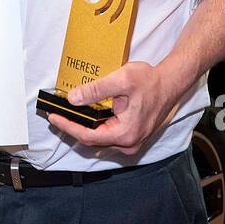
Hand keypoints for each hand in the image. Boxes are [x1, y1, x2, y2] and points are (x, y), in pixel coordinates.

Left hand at [46, 61, 178, 155]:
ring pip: (99, 138)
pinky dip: (95, 125)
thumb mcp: (121, 80)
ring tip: (67, 114)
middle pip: (92, 140)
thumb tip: (74, 99)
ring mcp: (131, 142)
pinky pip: (108, 134)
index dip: (68, 127)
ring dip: (83, 126)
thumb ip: (96, 90)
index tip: (53, 117)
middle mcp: (128, 143)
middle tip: (56, 114)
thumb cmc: (151, 81)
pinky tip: (86, 114)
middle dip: (73, 127)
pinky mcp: (132, 136)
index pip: (87, 136)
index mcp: (125, 134)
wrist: (171, 83)